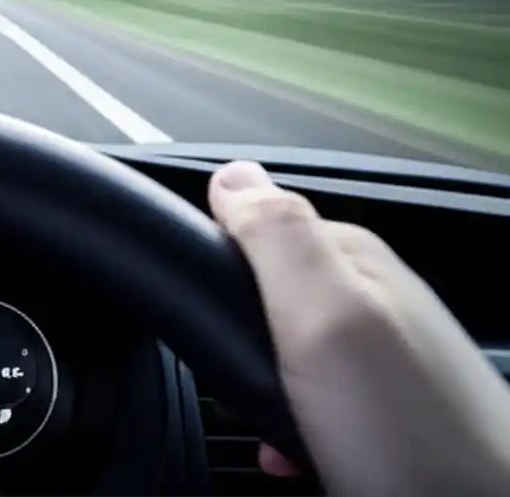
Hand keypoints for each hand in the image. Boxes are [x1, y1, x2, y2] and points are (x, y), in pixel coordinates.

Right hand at [208, 161, 509, 495]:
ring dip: (258, 389)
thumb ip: (278, 238)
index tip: (214, 309)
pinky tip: (294, 449)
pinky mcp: (375, 416)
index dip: (218, 264)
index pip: (256, 225)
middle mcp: (369, 305)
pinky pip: (302, 404)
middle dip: (235, 337)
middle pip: (261, 296)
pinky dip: (284, 428)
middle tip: (249, 374)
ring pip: (277, 356)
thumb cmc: (408, 437)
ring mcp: (375, 363)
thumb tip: (232, 174)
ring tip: (273, 416)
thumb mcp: (327, 318)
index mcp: (354, 264)